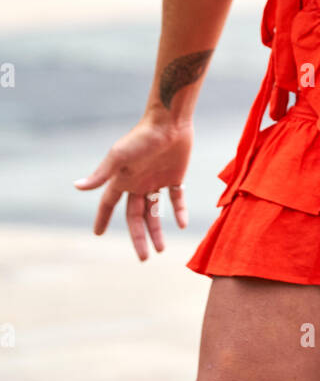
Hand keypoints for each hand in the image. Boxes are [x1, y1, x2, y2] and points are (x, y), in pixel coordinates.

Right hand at [73, 116, 192, 259]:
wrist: (170, 122)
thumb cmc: (142, 137)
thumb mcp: (119, 156)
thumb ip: (101, 175)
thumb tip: (76, 187)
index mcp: (122, 179)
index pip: (109, 204)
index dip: (103, 218)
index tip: (98, 233)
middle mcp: (138, 182)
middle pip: (136, 216)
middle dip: (139, 237)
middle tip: (144, 258)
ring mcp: (157, 180)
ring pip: (155, 211)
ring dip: (157, 230)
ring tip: (161, 250)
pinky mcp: (175, 176)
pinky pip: (176, 199)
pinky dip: (179, 211)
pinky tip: (182, 224)